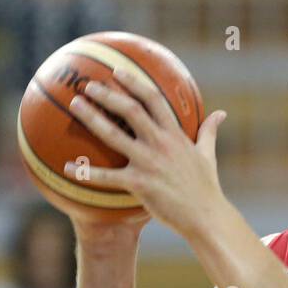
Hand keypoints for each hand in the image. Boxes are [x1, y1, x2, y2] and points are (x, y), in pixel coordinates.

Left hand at [63, 70, 226, 237]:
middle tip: (88, 85)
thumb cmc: (206, 187)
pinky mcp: (139, 184)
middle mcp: (161, 144)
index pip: (154, 100)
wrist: (206, 216)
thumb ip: (209, 131)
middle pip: (131, 111)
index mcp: (175, 134)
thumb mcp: (208, 154)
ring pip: (114, 135)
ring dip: (92, 118)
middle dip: (108, 95)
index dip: (135, 83)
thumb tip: (221, 113)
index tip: (117, 71)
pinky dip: (85, 172)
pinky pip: (106, 177)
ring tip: (75, 106)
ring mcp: (149, 162)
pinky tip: (66, 168)